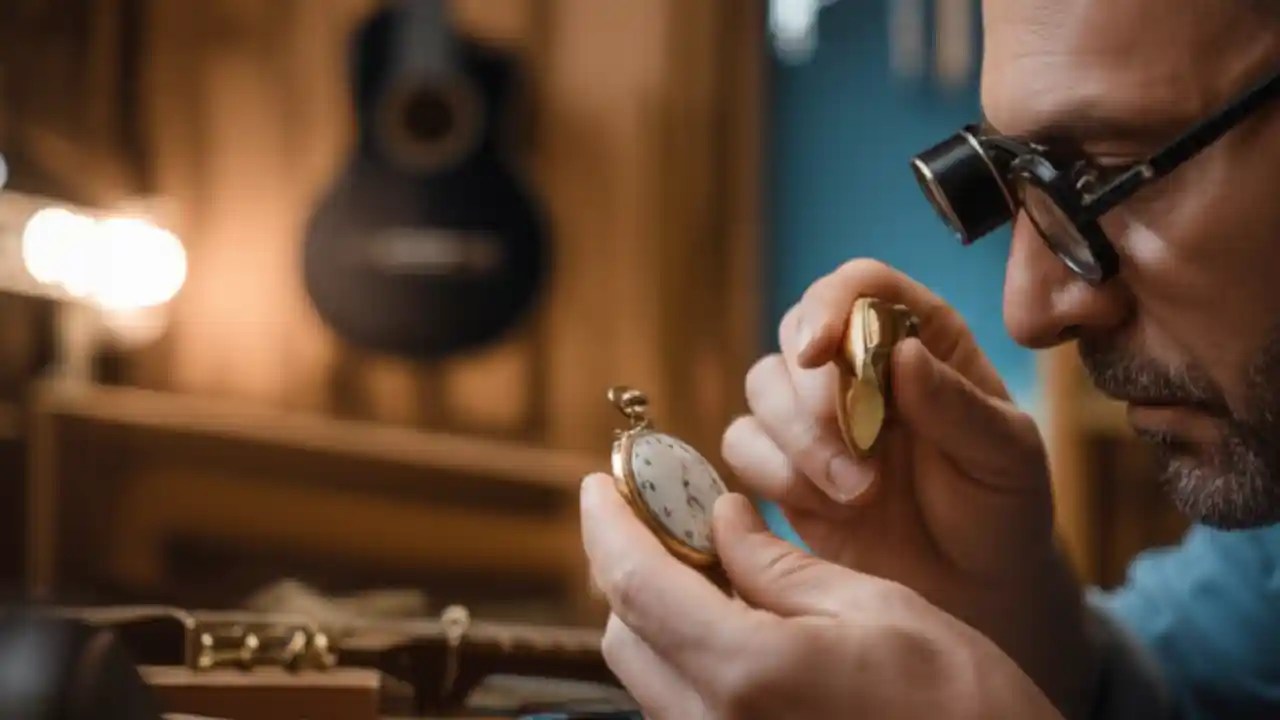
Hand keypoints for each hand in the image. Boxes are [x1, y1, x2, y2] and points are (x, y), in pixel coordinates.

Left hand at [581, 475, 1065, 719]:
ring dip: (659, 609)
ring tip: (707, 562)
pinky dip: (687, 651)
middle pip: (626, 630)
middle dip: (632, 563)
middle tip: (668, 515)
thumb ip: (779, 566)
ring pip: (648, 671)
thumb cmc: (961, 702)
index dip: (608, 524)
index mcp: (745, 672)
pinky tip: (733, 620)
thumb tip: (722, 521)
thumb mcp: (877, 606)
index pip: (634, 584)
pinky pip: (680, 705)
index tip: (600, 482)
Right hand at [721, 259, 1092, 716]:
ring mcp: (812, 410)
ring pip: (761, 385)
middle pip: (796, 331)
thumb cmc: (1000, 508)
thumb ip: (959, 407)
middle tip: (860, 455)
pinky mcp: (781, 461)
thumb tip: (904, 357)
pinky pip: (743, 443)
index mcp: (920, 336)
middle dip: (815, 395)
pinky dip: (775, 475)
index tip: (818, 352)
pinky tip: (829, 508)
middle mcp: (857, 360)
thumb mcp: (1007, 456)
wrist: (973, 589)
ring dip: (799, 442)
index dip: (830, 306)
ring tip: (857, 494)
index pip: (859, 285)